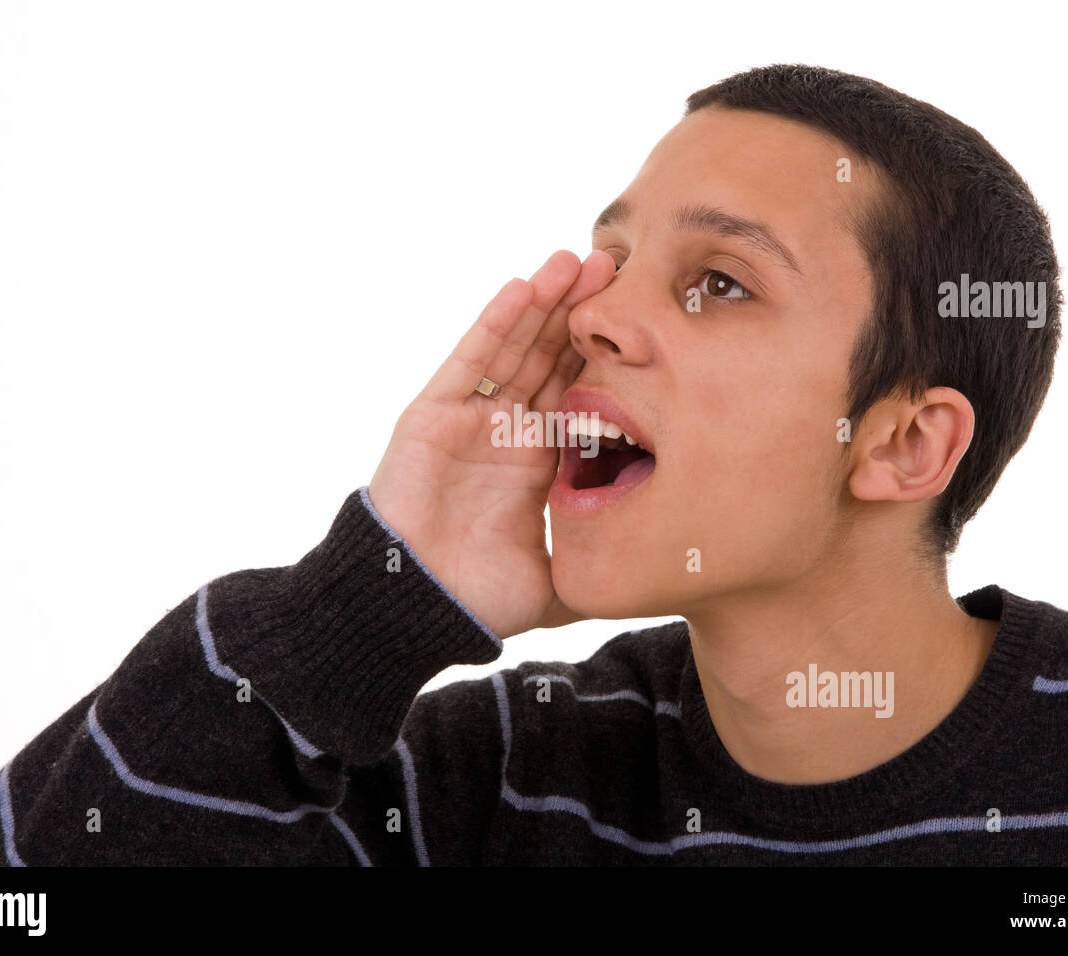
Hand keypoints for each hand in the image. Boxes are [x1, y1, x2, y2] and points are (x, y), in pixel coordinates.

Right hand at [367, 249, 615, 638]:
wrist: (416, 610)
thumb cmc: (479, 598)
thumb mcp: (557, 580)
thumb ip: (596, 567)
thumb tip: (651, 577)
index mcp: (537, 460)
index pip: (577, 391)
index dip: (606, 354)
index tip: (645, 317)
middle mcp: (506, 430)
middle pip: (549, 355)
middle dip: (580, 311)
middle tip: (619, 265)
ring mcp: (469, 417)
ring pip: (513, 346)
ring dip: (543, 302)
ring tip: (577, 259)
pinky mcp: (433, 413)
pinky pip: (469, 361)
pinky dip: (494, 324)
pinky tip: (522, 289)